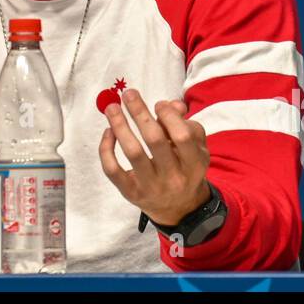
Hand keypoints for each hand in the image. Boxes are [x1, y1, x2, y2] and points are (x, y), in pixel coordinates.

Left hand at [98, 89, 211, 226]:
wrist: (180, 210)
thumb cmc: (186, 169)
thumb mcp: (196, 149)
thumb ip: (186, 124)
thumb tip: (170, 104)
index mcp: (194, 165)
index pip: (182, 136)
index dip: (169, 116)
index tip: (158, 104)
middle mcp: (174, 178)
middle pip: (155, 140)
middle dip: (140, 113)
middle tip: (128, 94)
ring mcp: (151, 187)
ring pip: (133, 152)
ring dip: (120, 126)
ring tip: (112, 108)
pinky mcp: (131, 193)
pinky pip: (113, 170)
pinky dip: (107, 149)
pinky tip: (108, 132)